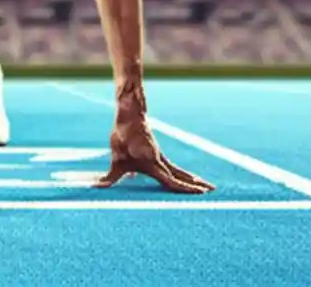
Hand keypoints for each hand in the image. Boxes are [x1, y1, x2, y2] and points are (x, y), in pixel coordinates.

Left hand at [95, 117, 214, 193]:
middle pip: (182, 176)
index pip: (172, 181)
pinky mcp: (158, 154)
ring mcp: (161, 157)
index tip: (200, 193)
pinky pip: (173, 167)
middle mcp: (160, 161)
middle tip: (212, 191)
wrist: (129, 116)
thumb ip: (110, 176)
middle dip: (197, 185)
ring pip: (180, 171)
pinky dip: (183, 174)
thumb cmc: (123, 136)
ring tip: (206, 186)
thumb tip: (97, 187)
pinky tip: (187, 178)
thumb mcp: (116, 158)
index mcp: (153, 164)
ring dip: (192, 179)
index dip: (186, 188)